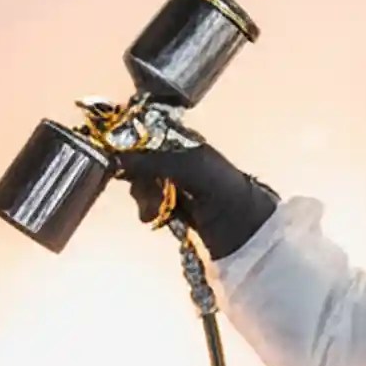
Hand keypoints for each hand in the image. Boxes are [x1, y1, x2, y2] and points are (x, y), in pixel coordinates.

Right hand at [115, 144, 278, 260]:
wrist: (247, 231)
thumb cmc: (224, 193)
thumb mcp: (192, 169)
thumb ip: (156, 160)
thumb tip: (118, 156)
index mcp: (186, 142)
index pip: (147, 134)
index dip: (130, 146)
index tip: (121, 163)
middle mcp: (179, 158)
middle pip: (140, 159)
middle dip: (137, 177)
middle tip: (145, 196)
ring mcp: (176, 183)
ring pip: (142, 182)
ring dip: (142, 197)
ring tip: (151, 213)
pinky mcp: (174, 205)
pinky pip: (150, 201)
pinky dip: (148, 208)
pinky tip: (154, 219)